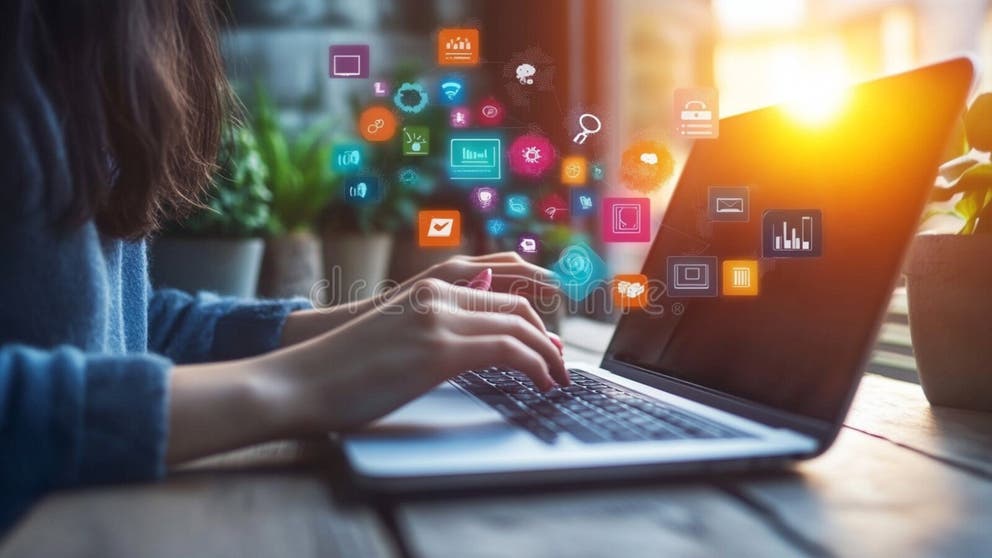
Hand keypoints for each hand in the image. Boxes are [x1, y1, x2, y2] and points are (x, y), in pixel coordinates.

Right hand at [266, 277, 568, 432]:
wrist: (302, 381)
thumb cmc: (342, 370)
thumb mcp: (396, 336)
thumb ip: (434, 329)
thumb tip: (473, 347)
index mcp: (428, 289)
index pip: (500, 288)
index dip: (531, 316)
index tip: (547, 341)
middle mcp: (438, 295)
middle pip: (517, 305)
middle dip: (546, 336)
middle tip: (558, 363)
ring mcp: (439, 319)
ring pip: (520, 326)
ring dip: (548, 355)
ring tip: (557, 380)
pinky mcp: (440, 350)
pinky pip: (510, 350)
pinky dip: (536, 367)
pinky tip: (542, 385)